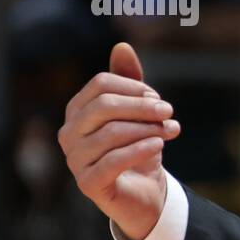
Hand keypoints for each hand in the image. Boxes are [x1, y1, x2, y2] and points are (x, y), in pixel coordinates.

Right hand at [58, 43, 180, 239]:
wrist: (144, 193)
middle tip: (169, 112)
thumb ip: (130, 82)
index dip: (134, 88)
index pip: (101, 84)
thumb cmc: (139, 148)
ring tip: (171, 131)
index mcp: (77, 111)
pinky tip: (159, 144)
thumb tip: (123, 45)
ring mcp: (75, 160)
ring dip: (148, 129)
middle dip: (142, 106)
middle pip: (104, 106)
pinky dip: (141, 148)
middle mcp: (69, 134)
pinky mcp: (88, 183)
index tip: (159, 99)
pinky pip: (114, 160)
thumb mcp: (139, 114)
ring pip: (111, 133)